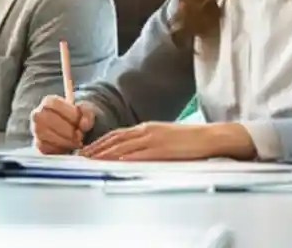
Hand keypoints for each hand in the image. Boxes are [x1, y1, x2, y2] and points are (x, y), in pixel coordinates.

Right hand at [30, 95, 95, 153]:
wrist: (71, 131)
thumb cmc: (77, 119)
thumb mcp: (86, 111)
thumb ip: (87, 114)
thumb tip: (83, 125)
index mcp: (49, 102)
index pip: (55, 104)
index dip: (70, 114)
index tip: (80, 123)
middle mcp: (38, 114)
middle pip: (51, 121)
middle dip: (69, 130)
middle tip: (80, 136)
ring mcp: (36, 130)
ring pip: (48, 136)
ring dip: (66, 141)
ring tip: (76, 142)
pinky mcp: (39, 145)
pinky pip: (48, 148)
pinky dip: (61, 150)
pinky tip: (68, 147)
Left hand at [81, 122, 255, 160]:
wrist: (210, 137)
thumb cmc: (188, 140)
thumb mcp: (163, 137)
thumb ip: (146, 143)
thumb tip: (130, 153)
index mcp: (145, 128)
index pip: (116, 135)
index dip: (99, 142)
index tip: (87, 150)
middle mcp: (146, 131)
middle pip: (115, 140)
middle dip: (96, 148)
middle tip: (82, 157)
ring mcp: (154, 139)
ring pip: (123, 147)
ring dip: (105, 154)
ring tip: (92, 161)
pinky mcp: (163, 149)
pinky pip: (140, 154)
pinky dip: (126, 158)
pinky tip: (115, 163)